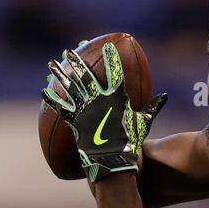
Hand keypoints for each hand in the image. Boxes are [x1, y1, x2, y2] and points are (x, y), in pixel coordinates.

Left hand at [42, 41, 166, 183]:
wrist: (114, 161)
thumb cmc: (131, 143)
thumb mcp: (144, 124)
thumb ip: (152, 108)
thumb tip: (164, 97)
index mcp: (116, 98)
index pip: (115, 72)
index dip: (112, 58)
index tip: (109, 47)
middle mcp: (98, 100)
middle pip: (85, 74)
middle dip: (76, 61)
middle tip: (70, 51)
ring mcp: (85, 109)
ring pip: (69, 86)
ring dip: (59, 73)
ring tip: (52, 63)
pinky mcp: (75, 121)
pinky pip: (60, 107)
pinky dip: (52, 99)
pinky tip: (44, 90)